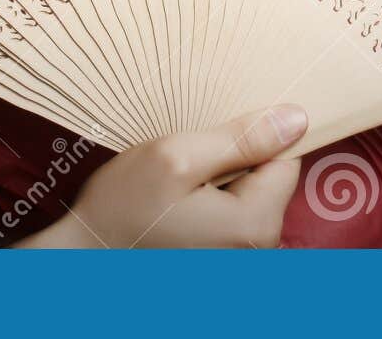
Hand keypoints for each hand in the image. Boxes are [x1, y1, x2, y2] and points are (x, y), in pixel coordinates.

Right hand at [16, 105, 307, 247]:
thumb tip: (297, 119)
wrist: (84, 259)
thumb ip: (240, 138)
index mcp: (256, 225)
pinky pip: (232, 217)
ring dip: (221, 179)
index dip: (256, 135)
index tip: (218, 131)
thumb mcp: (176, 157)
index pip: (287, 160)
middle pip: (270, 181)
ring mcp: (240, 261)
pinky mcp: (221, 262)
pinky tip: (179, 199)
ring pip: (249, 197)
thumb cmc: (122, 210)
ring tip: (180, 178)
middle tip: (190, 154)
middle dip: (236, 159)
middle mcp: (258, 251)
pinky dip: (211, 201)